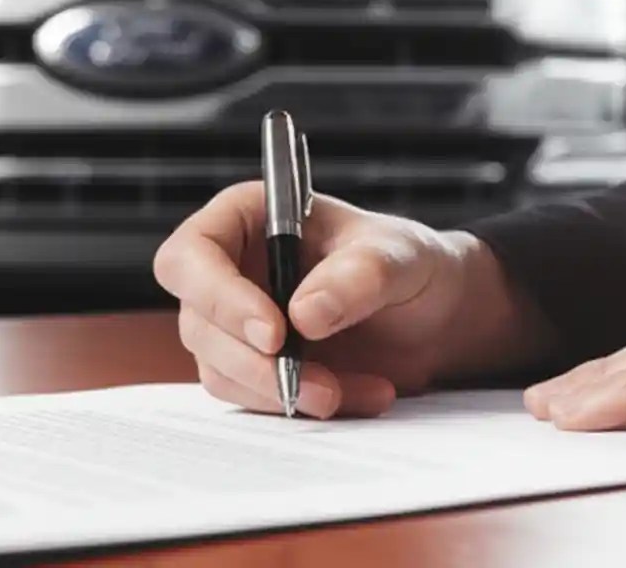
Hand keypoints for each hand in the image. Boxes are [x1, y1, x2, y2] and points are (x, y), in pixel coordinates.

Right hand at [153, 181, 547, 418]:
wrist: (434, 315)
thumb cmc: (407, 263)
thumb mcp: (396, 256)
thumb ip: (356, 277)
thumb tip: (304, 314)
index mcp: (246, 219)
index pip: (190, 256)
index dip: (218, 297)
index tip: (274, 333)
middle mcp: (228, 270)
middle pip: (198, 322)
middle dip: (256, 363)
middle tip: (320, 383)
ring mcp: (235, 325)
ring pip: (220, 370)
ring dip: (282, 391)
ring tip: (350, 391)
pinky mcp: (254, 369)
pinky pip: (255, 399)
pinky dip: (302, 406)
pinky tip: (357, 394)